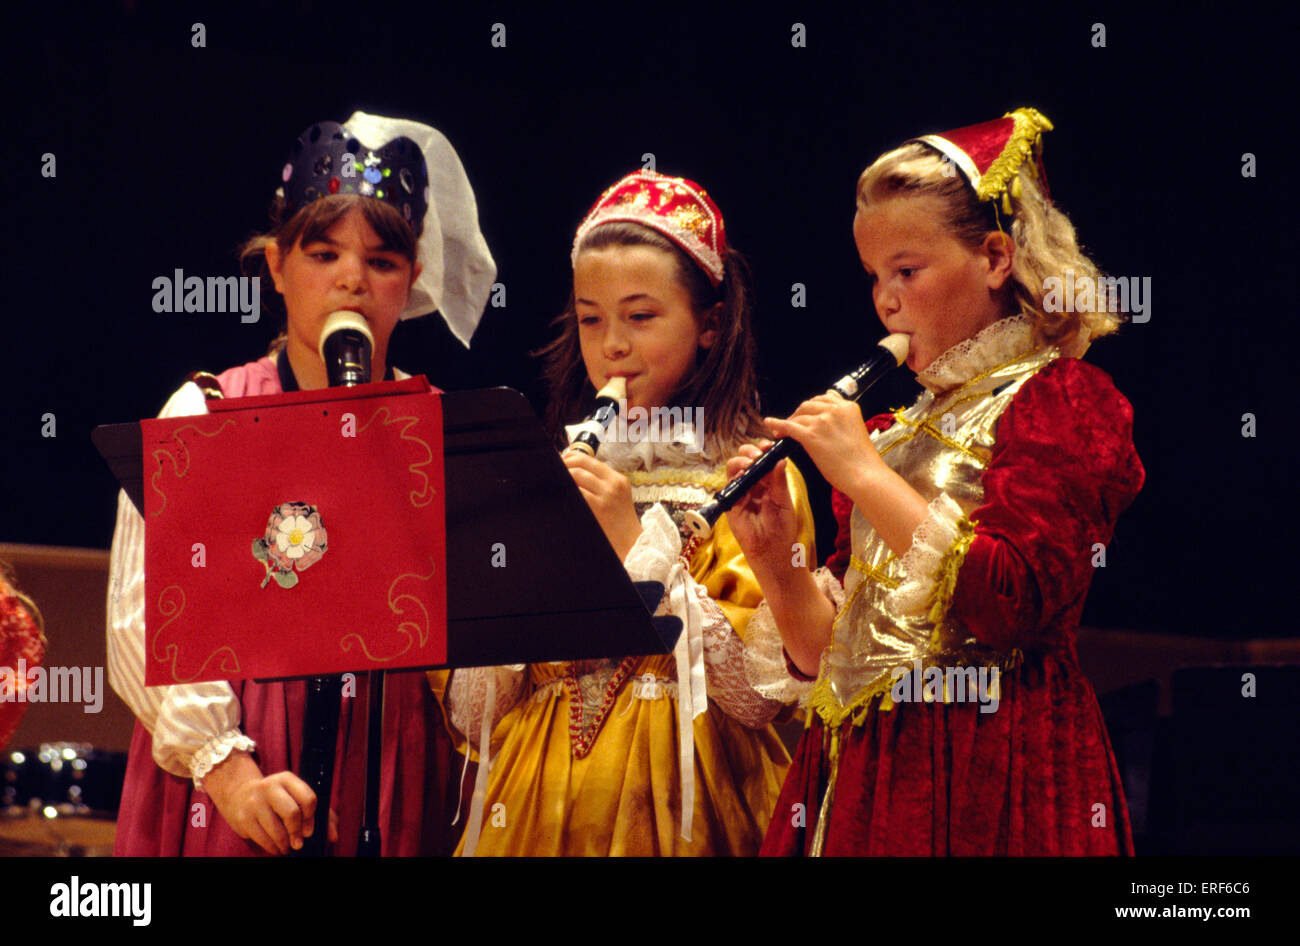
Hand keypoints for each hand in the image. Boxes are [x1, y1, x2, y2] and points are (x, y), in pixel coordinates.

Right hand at [202, 749, 338, 854]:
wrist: (239, 795)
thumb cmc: (277, 799)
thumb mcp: (296, 797)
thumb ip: (321, 814)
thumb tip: (333, 836)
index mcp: (287, 779)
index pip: (307, 798)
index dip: (311, 818)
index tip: (309, 831)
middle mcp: (269, 786)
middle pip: (292, 813)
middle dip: (298, 833)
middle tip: (299, 843)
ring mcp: (254, 802)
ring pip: (277, 830)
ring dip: (285, 844)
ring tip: (288, 847)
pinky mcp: (243, 818)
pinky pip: (263, 839)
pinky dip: (273, 848)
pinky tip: (277, 848)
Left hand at [563, 449, 642, 559]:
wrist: (631, 543)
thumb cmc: (620, 523)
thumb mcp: (616, 497)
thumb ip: (599, 484)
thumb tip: (573, 472)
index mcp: (618, 479)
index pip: (589, 459)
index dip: (570, 458)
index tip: (561, 461)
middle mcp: (613, 484)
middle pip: (581, 464)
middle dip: (564, 465)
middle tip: (555, 470)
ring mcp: (606, 495)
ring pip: (578, 475)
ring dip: (564, 477)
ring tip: (557, 482)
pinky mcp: (599, 507)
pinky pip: (578, 492)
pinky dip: (568, 490)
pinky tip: (563, 494)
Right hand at [724, 444, 801, 576]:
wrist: (772, 549)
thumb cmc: (781, 527)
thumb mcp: (784, 501)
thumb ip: (779, 481)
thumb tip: (780, 460)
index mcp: (768, 481)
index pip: (763, 459)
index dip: (764, 450)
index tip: (769, 445)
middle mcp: (754, 483)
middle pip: (746, 459)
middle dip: (751, 452)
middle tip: (759, 453)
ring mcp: (741, 491)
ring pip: (735, 467)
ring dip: (741, 460)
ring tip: (751, 462)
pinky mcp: (731, 501)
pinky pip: (729, 484)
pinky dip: (735, 476)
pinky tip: (743, 474)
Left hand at [763, 394, 882, 500]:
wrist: (865, 475)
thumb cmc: (862, 460)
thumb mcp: (855, 431)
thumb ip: (841, 421)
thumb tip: (825, 421)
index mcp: (848, 407)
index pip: (824, 399)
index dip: (812, 407)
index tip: (806, 413)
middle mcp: (835, 410)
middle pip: (808, 405)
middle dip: (798, 413)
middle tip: (792, 422)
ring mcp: (822, 422)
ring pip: (798, 416)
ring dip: (789, 421)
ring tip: (782, 431)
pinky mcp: (811, 435)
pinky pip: (789, 426)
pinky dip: (777, 424)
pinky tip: (769, 424)